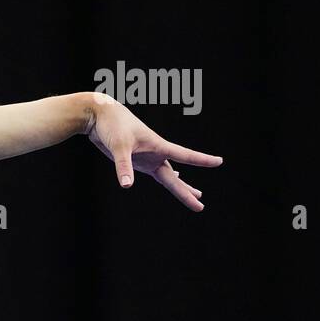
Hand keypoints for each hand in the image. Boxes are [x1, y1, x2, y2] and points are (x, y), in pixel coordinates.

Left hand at [83, 93, 223, 210]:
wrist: (100, 115)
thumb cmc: (111, 126)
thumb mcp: (118, 146)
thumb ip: (123, 165)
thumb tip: (127, 185)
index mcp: (158, 146)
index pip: (185, 156)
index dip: (202, 160)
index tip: (219, 161)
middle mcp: (156, 153)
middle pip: (174, 177)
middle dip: (186, 191)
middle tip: (201, 205)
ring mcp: (147, 157)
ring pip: (168, 175)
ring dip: (180, 185)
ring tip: (196, 194)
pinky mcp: (136, 159)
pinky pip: (155, 170)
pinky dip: (166, 175)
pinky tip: (175, 176)